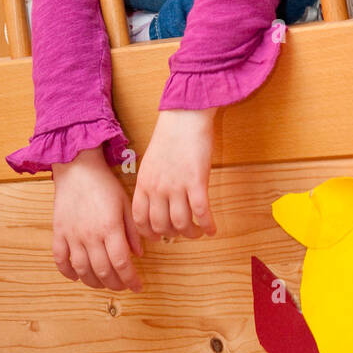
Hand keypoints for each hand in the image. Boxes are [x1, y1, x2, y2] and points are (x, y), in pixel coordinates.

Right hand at [51, 146, 142, 292]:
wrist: (77, 168)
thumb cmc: (104, 183)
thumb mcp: (125, 202)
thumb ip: (133, 229)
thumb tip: (139, 253)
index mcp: (110, 228)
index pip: (122, 263)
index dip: (131, 279)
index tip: (138, 286)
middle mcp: (90, 236)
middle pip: (103, 271)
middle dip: (115, 284)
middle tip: (123, 285)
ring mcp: (72, 235)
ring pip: (82, 270)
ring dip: (94, 282)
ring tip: (103, 283)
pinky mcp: (59, 232)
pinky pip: (60, 259)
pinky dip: (67, 272)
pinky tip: (76, 276)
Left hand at [131, 109, 217, 241]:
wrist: (184, 116)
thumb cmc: (170, 135)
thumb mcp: (151, 162)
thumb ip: (152, 183)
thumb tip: (157, 202)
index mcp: (144, 183)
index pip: (140, 219)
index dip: (149, 233)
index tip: (158, 237)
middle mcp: (158, 188)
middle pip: (160, 225)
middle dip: (172, 235)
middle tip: (181, 233)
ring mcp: (177, 185)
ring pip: (181, 223)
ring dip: (191, 233)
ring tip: (198, 232)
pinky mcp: (197, 181)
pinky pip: (201, 212)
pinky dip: (207, 225)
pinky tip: (212, 229)